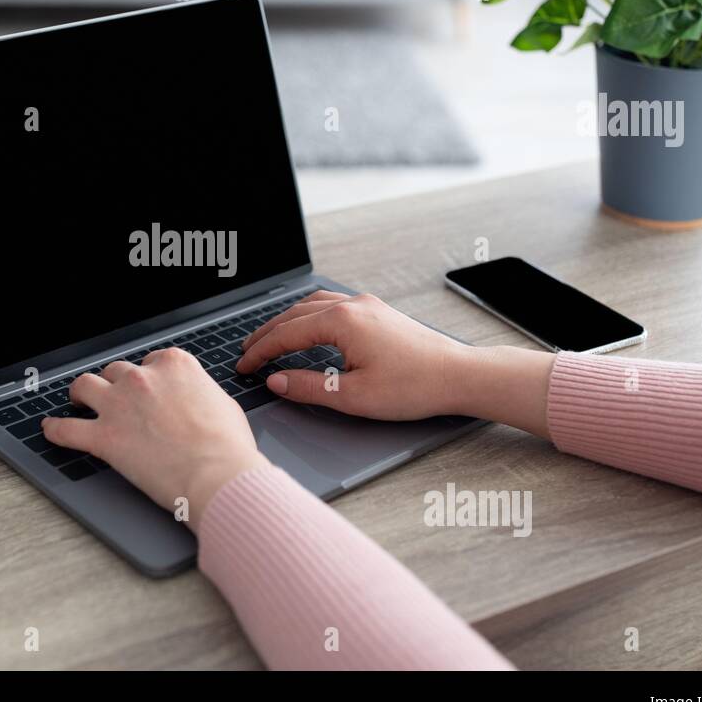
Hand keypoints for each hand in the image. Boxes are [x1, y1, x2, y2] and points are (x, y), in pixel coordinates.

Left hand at [41, 349, 266, 528]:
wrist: (216, 473)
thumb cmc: (227, 446)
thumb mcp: (223, 404)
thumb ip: (200, 394)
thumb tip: (196, 401)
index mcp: (174, 365)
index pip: (152, 362)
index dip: (150, 378)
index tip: (149, 389)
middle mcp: (142, 378)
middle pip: (117, 371)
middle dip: (116, 385)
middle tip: (117, 399)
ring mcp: (118, 405)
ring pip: (85, 386)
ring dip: (80, 393)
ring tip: (78, 401)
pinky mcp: (103, 436)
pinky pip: (66, 429)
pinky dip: (55, 429)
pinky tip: (51, 429)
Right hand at [234, 290, 554, 435]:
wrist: (458, 375)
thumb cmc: (414, 386)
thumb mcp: (353, 396)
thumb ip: (308, 387)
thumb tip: (277, 381)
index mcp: (342, 322)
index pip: (286, 335)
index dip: (260, 352)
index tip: (243, 366)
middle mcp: (352, 305)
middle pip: (295, 314)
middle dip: (267, 334)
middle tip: (246, 351)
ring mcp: (366, 305)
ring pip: (313, 305)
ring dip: (287, 322)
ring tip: (269, 339)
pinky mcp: (378, 312)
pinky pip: (332, 305)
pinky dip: (309, 316)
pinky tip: (307, 328)